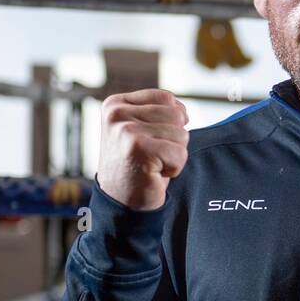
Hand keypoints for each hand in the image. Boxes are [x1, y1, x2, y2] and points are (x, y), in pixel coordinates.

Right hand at [96, 89, 189, 210]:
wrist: (121, 202)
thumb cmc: (136, 166)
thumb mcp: (140, 130)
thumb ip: (157, 112)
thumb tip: (184, 111)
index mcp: (115, 104)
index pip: (166, 98)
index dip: (171, 121)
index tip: (151, 141)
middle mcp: (117, 114)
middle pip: (176, 114)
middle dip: (173, 139)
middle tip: (152, 156)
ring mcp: (126, 130)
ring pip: (181, 134)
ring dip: (174, 154)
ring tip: (152, 164)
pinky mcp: (138, 149)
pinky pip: (180, 153)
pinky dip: (174, 168)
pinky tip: (155, 173)